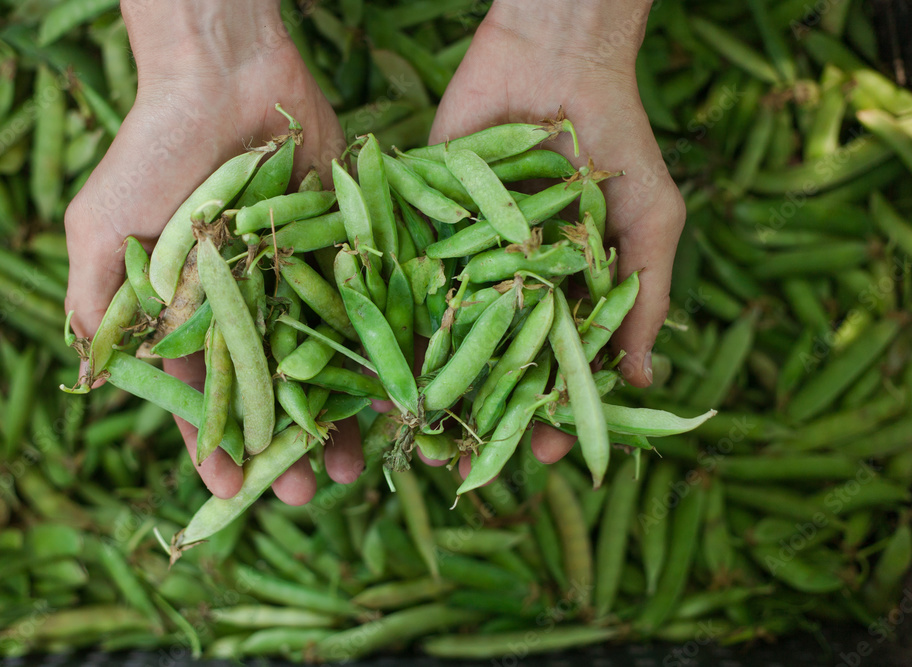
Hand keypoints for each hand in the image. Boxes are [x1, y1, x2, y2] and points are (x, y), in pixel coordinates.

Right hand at [64, 0, 358, 501]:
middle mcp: (251, 313)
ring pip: (325, 370)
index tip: (230, 489)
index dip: (214, 447)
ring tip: (359, 463)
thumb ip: (96, 306)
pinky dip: (381, 355)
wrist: (226, 79)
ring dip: (338, 419)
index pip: (203, 400)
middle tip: (308, 494)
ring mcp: (302, 287)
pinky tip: (395, 396)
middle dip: (287, 450)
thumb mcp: (102, 231)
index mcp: (192, 319)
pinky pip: (367, 316)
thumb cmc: (152, 152)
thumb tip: (94, 384)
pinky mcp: (347, 256)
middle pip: (274, 397)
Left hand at [428, 0, 685, 472]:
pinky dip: (383, 316)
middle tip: (456, 461)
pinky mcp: (417, 224)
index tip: (550, 454)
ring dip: (421, 383)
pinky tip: (368, 359)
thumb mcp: (649, 221)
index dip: (551, 412)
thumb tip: (643, 383)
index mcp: (558, 294)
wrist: (556, 62)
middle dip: (473, 413)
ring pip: (436, 333)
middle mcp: (504, 285)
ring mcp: (458, 259)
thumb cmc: (618, 140)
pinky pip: (398, 278)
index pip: (551, 370)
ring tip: (406, 428)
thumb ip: (644, 299)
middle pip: (485, 363)